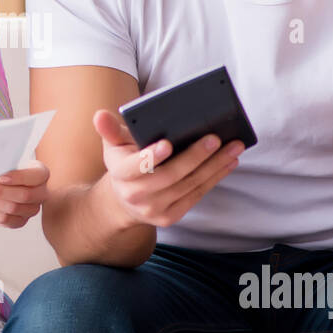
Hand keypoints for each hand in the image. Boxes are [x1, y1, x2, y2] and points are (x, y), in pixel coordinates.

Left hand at [0, 161, 49, 227]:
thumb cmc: (3, 169)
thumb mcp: (4, 161)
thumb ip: (0, 161)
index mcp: (41, 174)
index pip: (35, 177)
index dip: (19, 178)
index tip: (0, 178)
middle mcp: (40, 193)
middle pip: (24, 195)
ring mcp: (31, 209)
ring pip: (12, 209)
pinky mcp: (20, 221)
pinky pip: (4, 219)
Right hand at [93, 108, 242, 227]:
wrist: (124, 200)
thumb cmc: (124, 162)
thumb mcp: (113, 144)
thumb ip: (110, 129)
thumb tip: (99, 115)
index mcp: (120, 174)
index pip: (135, 166)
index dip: (151, 157)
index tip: (168, 143)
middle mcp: (135, 195)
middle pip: (170, 176)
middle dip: (194, 157)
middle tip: (215, 138)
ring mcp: (154, 209)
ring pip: (189, 185)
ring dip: (214, 166)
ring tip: (233, 147)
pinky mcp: (170, 217)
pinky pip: (196, 195)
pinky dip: (215, 178)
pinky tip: (228, 162)